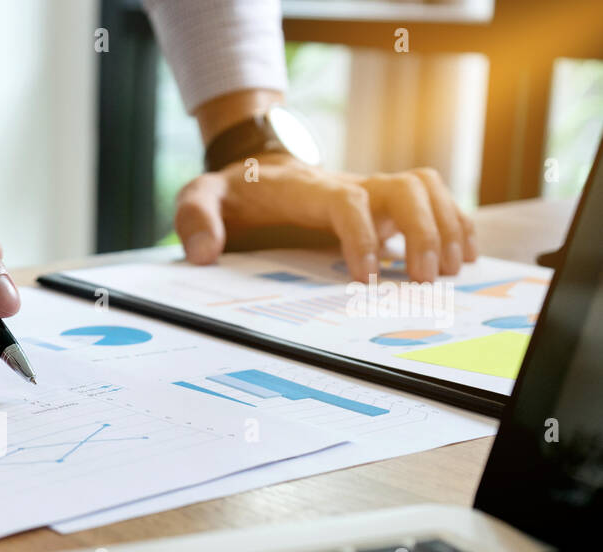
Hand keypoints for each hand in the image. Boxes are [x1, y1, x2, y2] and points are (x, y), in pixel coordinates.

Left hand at [173, 155, 477, 282]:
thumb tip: (204, 254)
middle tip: (425, 280)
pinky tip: (461, 256)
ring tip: (448, 272)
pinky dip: (452, 222)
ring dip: (447, 225)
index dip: (362, 236)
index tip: (364, 278)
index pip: (349, 202)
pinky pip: (431, 200)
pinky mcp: (380, 203)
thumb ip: (195, 218)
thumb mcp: (198, 195)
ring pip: (426, 188)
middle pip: (406, 187)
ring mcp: (369, 191)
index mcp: (306, 188)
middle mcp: (347, 184)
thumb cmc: (230, 189)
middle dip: (424, 230)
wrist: (252, 167)